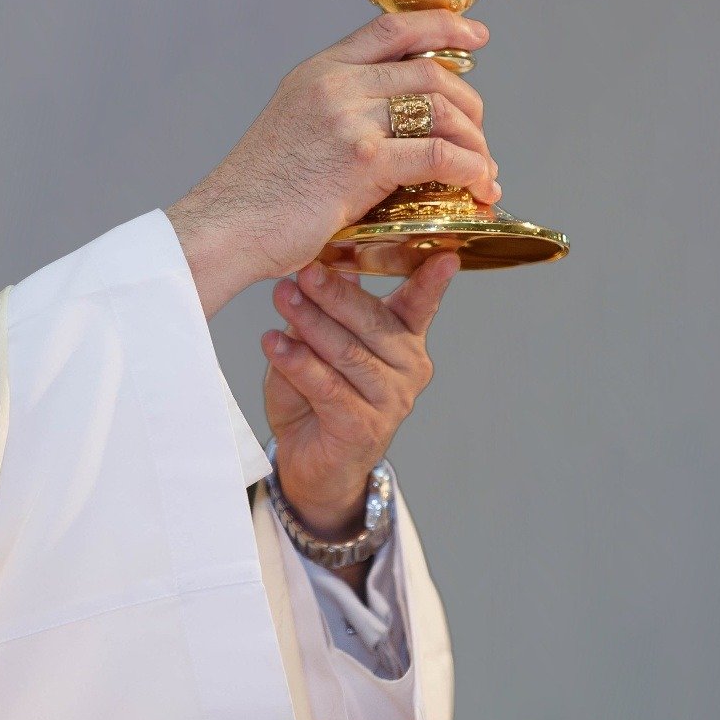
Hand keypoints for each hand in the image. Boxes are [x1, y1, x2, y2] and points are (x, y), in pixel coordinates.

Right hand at [167, 11, 499, 316]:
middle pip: (429, 73)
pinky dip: (471, 171)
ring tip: (483, 172)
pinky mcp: (363, 160)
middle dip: (470, 106)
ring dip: (475, 143)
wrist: (224, 227)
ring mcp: (349, 118)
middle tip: (480, 140)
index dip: (443, 26)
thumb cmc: (261, 194)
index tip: (477, 36)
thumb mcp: (296, 127)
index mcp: (319, 70)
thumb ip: (341, 112)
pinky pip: (440, 156)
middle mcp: (335, 84)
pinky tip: (480, 188)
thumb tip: (399, 125)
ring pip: (441, 111)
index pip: (391, 27)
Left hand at [261, 253, 458, 558]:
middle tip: (305, 271)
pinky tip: (273, 343)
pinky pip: (327, 387)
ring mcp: (391, 400)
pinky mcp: (365, 427)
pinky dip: (297, 363)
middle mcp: (409, 367)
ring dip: (310, 323)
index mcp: (406, 339)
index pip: (422, 303)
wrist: (314, 463)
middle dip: (336, 293)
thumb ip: (333, 311)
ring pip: (348, 352)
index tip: (446, 255)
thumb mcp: (324, 343)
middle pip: (373, 323)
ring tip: (281, 297)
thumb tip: (336, 265)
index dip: (433, 280)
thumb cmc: (319, 394)